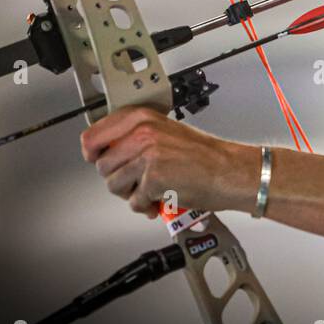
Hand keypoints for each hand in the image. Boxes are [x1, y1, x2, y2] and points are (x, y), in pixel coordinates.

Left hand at [80, 107, 258, 217]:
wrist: (230, 171)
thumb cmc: (205, 155)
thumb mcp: (166, 132)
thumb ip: (135, 136)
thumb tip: (106, 151)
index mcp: (142, 117)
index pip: (93, 135)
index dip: (92, 152)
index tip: (95, 158)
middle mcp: (143, 133)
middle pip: (102, 165)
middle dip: (118, 178)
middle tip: (138, 180)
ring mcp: (148, 156)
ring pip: (114, 185)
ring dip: (131, 194)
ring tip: (151, 190)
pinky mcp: (154, 179)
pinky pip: (134, 202)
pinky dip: (147, 206)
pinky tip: (162, 199)